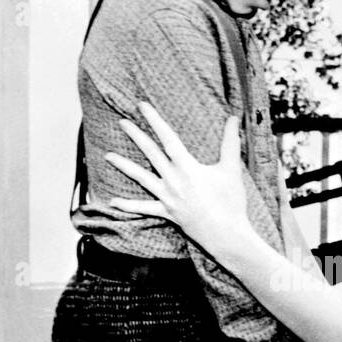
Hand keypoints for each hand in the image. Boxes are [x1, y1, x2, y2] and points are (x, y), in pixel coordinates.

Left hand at [105, 101, 252, 260]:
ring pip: (141, 178)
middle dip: (136, 136)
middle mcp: (174, 180)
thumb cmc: (231, 202)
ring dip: (124, 166)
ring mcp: (168, 198)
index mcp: (188, 168)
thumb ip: (230, 142)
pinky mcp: (167, 213)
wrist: (226, 235)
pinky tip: (112, 202)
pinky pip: (144, 208)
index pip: (168, 138)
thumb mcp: (231, 170)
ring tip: (108, 156)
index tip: (143, 106)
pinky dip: (128, 206)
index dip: (155, 121)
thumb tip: (233, 118)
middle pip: (151, 154)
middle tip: (122, 122)